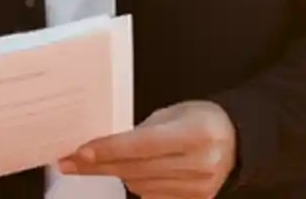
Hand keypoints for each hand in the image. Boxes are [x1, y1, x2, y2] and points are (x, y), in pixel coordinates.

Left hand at [58, 101, 236, 198]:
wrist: (237, 141)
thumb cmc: (200, 119)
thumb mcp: (173, 113)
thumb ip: (142, 131)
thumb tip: (103, 147)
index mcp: (194, 133)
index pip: (142, 145)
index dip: (108, 150)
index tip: (80, 152)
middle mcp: (198, 163)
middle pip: (136, 168)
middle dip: (98, 165)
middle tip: (68, 162)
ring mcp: (198, 187)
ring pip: (140, 184)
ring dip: (114, 173)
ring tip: (93, 163)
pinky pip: (152, 195)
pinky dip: (136, 183)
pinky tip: (129, 171)